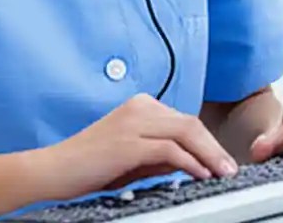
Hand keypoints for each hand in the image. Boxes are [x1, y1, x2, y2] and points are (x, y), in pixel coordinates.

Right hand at [47, 93, 237, 198]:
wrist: (53, 170)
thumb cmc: (88, 166)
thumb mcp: (132, 158)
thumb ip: (160, 155)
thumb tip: (192, 161)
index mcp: (141, 107)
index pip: (185, 121)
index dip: (208, 142)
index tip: (221, 161)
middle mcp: (140, 108)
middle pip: (190, 123)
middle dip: (214, 148)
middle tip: (229, 168)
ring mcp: (134, 122)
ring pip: (186, 132)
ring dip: (209, 154)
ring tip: (222, 173)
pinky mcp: (129, 142)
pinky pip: (170, 150)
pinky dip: (190, 162)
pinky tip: (200, 175)